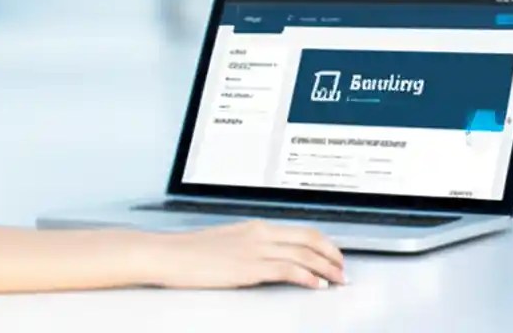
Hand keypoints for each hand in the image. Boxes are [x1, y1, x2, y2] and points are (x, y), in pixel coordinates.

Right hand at [146, 220, 346, 289]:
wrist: (168, 254)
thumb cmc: (190, 252)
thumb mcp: (226, 244)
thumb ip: (250, 249)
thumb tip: (268, 261)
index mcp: (255, 227)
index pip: (301, 231)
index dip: (324, 244)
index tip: (333, 256)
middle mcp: (259, 234)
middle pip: (309, 239)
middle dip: (332, 254)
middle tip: (343, 269)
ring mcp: (255, 250)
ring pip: (304, 254)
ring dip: (326, 268)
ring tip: (338, 279)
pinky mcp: (248, 267)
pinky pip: (287, 269)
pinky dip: (307, 276)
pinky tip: (316, 284)